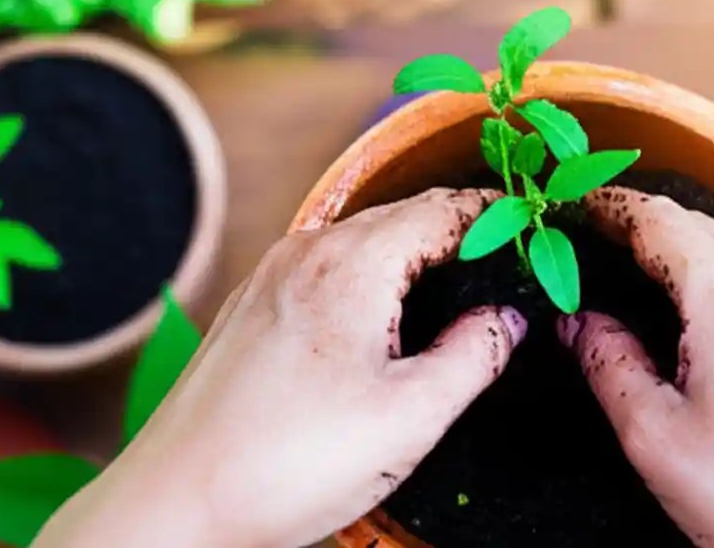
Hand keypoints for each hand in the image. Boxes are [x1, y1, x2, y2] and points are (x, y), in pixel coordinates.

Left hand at [36, 188, 527, 547]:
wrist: (174, 504)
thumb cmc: (288, 463)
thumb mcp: (412, 416)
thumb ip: (474, 355)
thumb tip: (508, 317)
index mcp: (353, 262)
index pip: (445, 209)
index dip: (499, 217)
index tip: (540, 233)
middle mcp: (307, 251)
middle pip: (404, 217)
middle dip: (460, 233)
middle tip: (511, 264)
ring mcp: (271, 275)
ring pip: (364, 242)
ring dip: (415, 256)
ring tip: (459, 290)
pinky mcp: (252, 307)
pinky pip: (329, 268)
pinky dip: (372, 277)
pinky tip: (386, 321)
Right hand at [559, 187, 713, 547]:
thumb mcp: (656, 437)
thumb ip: (608, 363)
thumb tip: (579, 321)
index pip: (658, 219)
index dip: (608, 207)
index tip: (570, 206)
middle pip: (696, 225)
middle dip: (640, 224)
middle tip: (589, 239)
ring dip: (680, 247)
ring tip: (632, 269)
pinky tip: (693, 308)